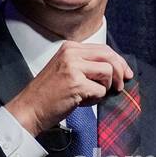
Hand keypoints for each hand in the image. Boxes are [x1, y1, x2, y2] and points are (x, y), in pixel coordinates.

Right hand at [6, 42, 132, 135]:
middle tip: (120, 86)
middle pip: (109, 56)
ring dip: (104, 88)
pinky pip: (100, 91)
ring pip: (107, 72)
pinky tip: (81, 102)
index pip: (103, 48)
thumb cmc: (48, 94)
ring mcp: (73, 67)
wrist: (30, 109)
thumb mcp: (66, 69)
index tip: (125, 73)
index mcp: (69, 48)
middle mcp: (71, 53)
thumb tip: (115, 69)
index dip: (118, 61)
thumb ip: (87, 65)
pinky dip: (95, 99)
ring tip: (90, 95)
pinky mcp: (76, 83)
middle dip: (120, 72)